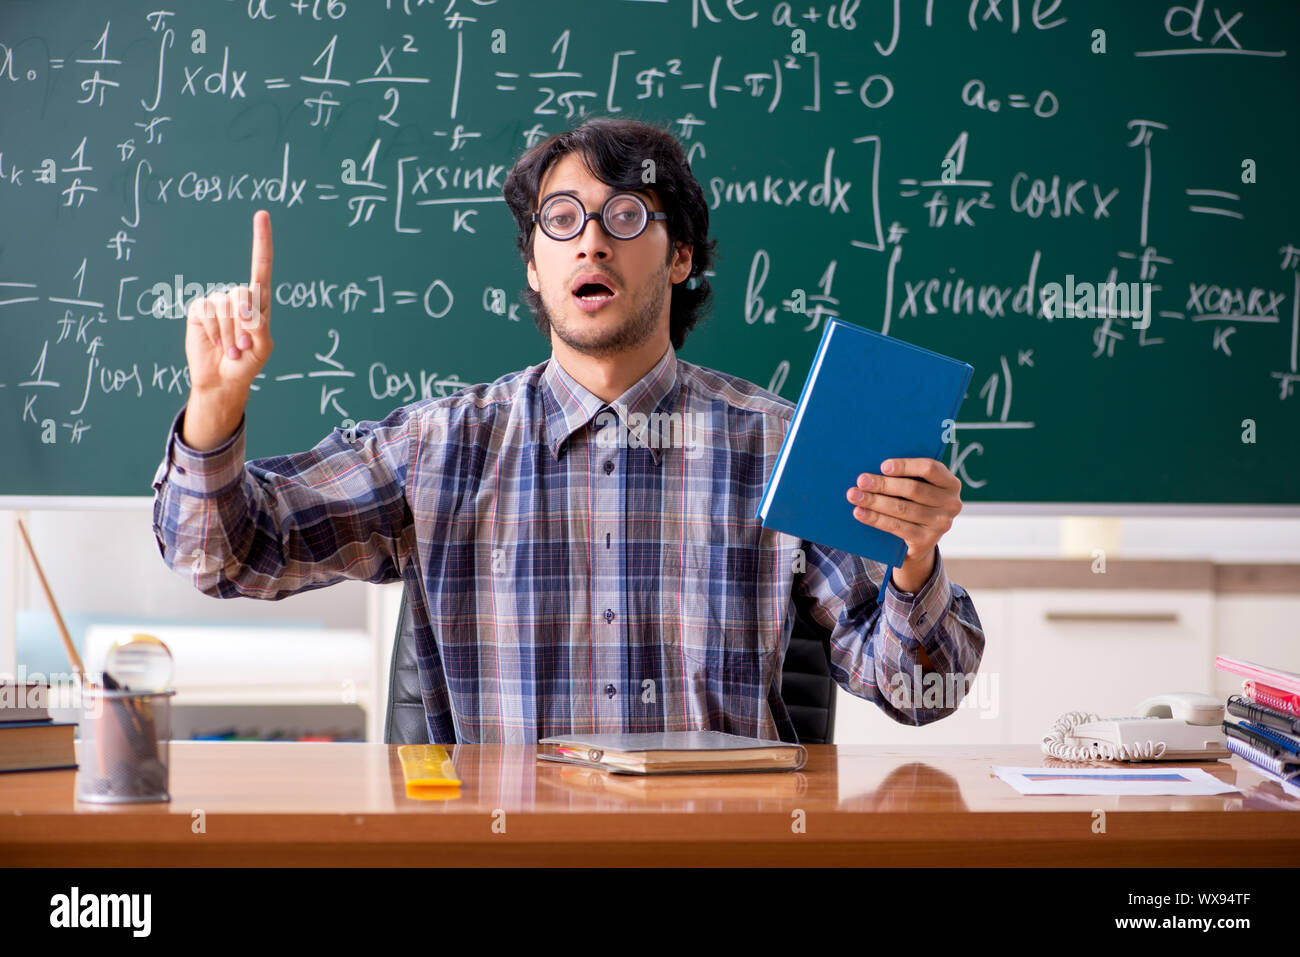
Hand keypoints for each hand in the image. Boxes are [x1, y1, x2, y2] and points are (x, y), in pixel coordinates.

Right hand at [181, 211, 273, 448]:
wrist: (222, 379)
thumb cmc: (248, 362)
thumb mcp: (262, 348)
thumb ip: (259, 327)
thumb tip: (245, 308)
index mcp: (259, 301)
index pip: (262, 265)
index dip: (261, 240)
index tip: (262, 214)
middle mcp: (238, 297)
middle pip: (243, 294)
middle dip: (244, 324)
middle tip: (243, 345)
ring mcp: (217, 302)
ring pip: (224, 306)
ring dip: (229, 333)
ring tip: (231, 348)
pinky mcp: (198, 309)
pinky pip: (206, 311)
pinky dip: (213, 331)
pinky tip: (215, 342)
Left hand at [845, 457, 962, 589]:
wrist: (918, 541)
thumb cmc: (913, 503)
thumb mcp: (917, 488)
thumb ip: (905, 476)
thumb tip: (874, 468)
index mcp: (950, 483)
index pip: (930, 469)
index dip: (906, 466)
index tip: (882, 466)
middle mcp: (951, 503)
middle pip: (913, 489)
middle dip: (883, 484)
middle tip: (861, 481)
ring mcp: (941, 524)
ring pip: (902, 508)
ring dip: (875, 501)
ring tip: (854, 496)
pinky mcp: (927, 540)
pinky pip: (897, 527)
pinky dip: (876, 518)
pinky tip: (860, 513)